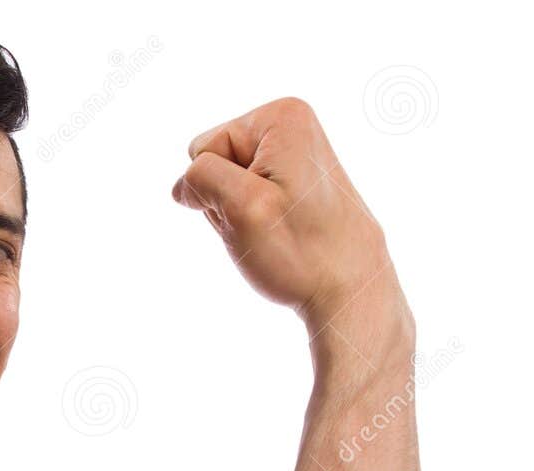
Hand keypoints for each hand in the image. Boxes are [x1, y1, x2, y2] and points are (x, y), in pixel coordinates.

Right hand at [173, 97, 398, 328]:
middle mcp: (292, 123)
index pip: (202, 150)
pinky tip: (278, 234)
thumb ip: (201, 178)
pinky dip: (251, 218)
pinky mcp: (296, 178)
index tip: (256, 211)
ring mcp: (295, 152)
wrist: (350, 289)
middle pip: (215, 162)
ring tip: (271, 232)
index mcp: (281, 117)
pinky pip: (247, 196)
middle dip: (226, 200)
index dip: (217, 190)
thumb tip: (183, 186)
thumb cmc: (300, 251)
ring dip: (237, 214)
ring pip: (228, 183)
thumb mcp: (240, 208)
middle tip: (260, 226)